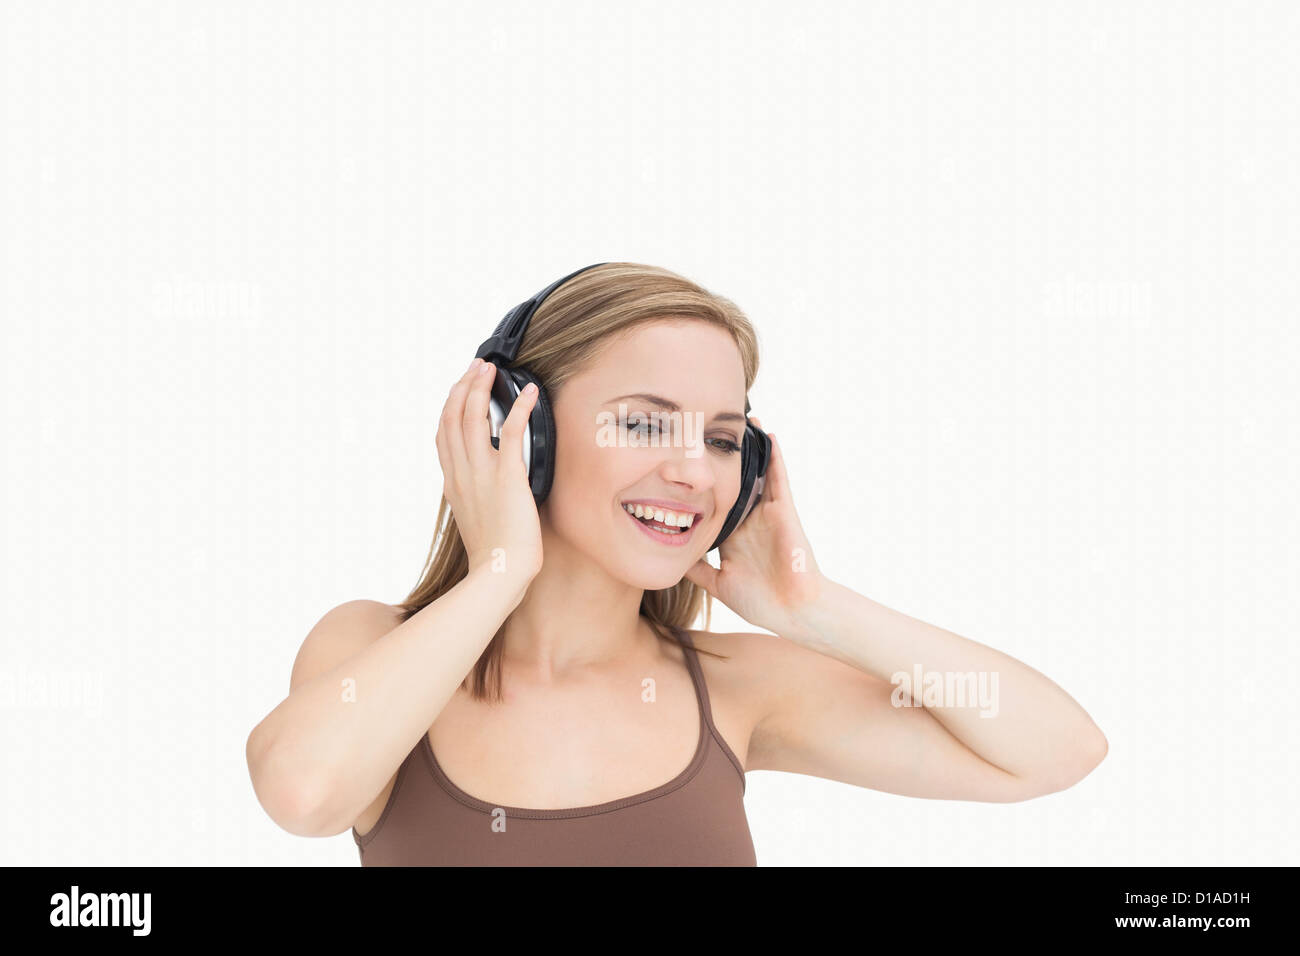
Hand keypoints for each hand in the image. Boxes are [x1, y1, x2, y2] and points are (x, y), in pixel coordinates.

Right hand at [435, 358, 543, 581]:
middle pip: (452, 417)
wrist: (499, 573)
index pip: (443, 434)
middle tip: (475, 368)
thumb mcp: (474, 519)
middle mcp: (461, 473)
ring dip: (481, 388)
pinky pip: (512, 432)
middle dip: (462, 387)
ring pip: (473, 417)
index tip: (460, 388)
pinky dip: (520, 407)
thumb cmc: (493, 554)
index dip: (449, 406)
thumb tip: (481, 487)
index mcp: (453, 482)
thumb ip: (473, 496)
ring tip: (491, 370)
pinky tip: (530, 393)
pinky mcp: (508, 476)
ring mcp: (482, 473)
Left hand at [683, 417, 824, 636]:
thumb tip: (672, 562)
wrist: (792, 611)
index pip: (712, 503)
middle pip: (732, 481)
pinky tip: (768, 434)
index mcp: (732, 534)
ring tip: (738, 418)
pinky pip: (779, 478)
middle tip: (705, 428)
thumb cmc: (760, 600)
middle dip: (721, 458)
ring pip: (756, 473)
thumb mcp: (718, 583)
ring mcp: (767, 513)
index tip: (681, 463)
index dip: (699, 485)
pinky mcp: (784, 511)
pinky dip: (775, 457)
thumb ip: (698, 571)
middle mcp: (748, 519)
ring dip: (748, 448)